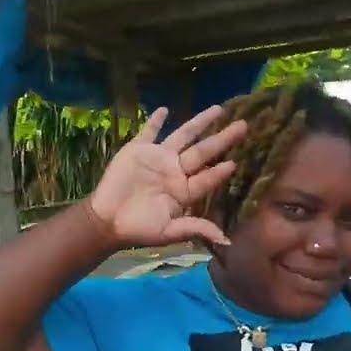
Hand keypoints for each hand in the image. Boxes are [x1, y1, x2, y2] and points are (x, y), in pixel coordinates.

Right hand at [86, 105, 247, 247]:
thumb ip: (196, 229)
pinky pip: (148, 132)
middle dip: (223, 139)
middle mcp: (176, 171)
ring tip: (218, 109)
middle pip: (204, 151)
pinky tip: (165, 109)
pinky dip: (155, 121)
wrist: (106, 221)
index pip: (208, 178)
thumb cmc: (138, 229)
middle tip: (243, 126)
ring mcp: (158, 158)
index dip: (221, 171)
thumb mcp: (169, 232)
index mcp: (185, 191)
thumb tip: (227, 242)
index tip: (236, 162)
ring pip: (184, 136)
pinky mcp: (137, 150)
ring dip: (200, 123)